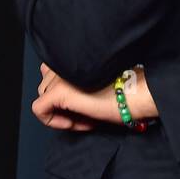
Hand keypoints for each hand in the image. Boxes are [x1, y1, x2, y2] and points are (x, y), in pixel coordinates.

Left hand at [31, 63, 157, 129]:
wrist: (139, 94)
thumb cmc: (127, 90)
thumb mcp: (98, 81)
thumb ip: (77, 79)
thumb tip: (59, 91)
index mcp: (73, 55)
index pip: (51, 73)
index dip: (67, 93)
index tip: (86, 102)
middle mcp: (64, 62)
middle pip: (47, 87)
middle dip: (63, 103)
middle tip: (87, 112)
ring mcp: (60, 76)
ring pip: (44, 98)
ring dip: (62, 112)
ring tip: (85, 116)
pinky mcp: (59, 91)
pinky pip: (40, 110)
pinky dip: (54, 121)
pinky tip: (75, 122)